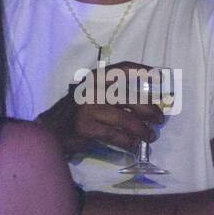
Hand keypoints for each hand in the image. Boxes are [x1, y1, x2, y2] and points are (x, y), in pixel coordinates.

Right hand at [38, 60, 164, 155]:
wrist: (53, 128)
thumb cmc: (79, 111)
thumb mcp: (95, 94)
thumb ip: (115, 94)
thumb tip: (147, 105)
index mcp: (96, 78)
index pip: (123, 69)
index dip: (143, 71)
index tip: (160, 77)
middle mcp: (93, 89)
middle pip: (129, 97)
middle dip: (149, 109)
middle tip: (159, 119)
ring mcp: (88, 108)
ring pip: (125, 119)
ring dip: (142, 130)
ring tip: (150, 136)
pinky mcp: (86, 127)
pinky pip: (114, 135)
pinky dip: (128, 141)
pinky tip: (134, 144)